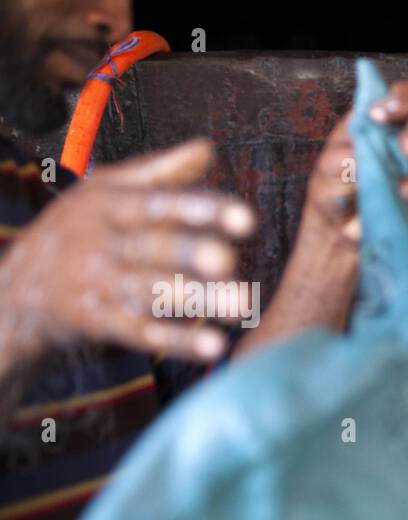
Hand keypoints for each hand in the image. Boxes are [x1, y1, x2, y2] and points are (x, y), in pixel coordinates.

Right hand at [0, 139, 255, 374]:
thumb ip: (157, 173)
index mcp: (106, 204)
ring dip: (194, 299)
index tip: (246, 219)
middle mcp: (99, 242)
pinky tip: (214, 346)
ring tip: (239, 305)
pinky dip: (176, 341)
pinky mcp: (93, 321)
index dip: (200, 209)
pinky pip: (139, 333)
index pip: (157, 203)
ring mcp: (94, 283)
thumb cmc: (76, 232)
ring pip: (149, 291)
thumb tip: (208, 148)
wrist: (14, 290)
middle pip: (151, 247)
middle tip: (228, 260)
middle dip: (190, 254)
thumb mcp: (103, 192)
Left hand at [304, 80, 407, 241]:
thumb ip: (341, 158)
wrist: (340, 227)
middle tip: (405, 150)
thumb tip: (359, 155)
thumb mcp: (328, 168)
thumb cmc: (333, 186)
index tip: (381, 115)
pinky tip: (402, 198)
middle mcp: (402, 135)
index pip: (403, 95)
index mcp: (379, 119)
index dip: (400, 100)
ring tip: (400, 185)